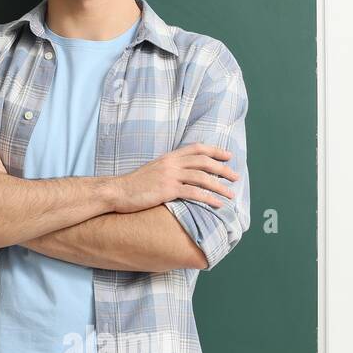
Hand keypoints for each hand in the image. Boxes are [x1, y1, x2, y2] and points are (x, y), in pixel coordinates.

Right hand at [110, 142, 239, 212]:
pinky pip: (194, 193)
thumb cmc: (133, 185)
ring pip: (202, 177)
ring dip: (220, 186)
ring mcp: (169, 176)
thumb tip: (182, 174)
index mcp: (168, 157)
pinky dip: (208, 198)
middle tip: (235, 177)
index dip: (215, 151)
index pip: (197, 148)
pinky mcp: (167, 190)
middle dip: (222, 169)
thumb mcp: (152, 170)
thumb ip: (168, 168)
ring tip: (230, 194)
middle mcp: (171, 163)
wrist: (116, 191)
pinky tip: (217, 204)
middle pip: (204, 162)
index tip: (227, 156)